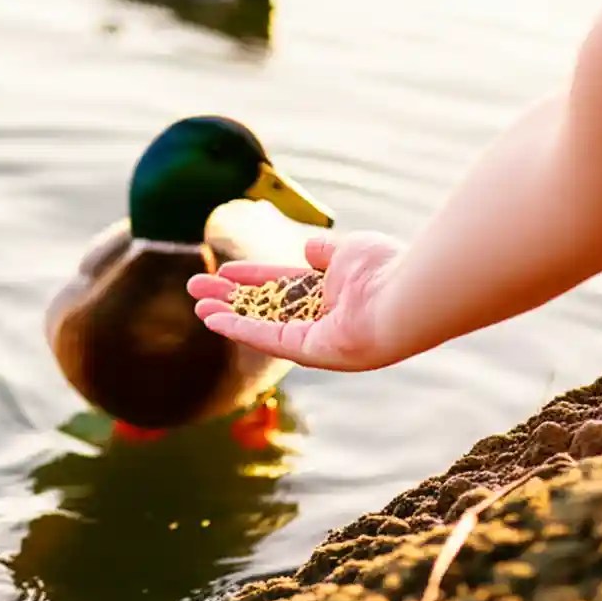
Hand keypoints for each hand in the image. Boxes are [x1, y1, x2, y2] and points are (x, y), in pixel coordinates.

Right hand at [186, 231, 404, 370]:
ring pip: (260, 325)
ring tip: (195, 304)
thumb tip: (305, 249)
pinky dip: (240, 329)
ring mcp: (314, 339)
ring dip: (226, 316)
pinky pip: (267, 339)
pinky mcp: (309, 351)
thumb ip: (324, 252)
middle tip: (195, 288)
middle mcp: (320, 321)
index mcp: (331, 297)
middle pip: (265, 307)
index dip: (252, 277)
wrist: (406, 296)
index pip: (282, 286)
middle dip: (229, 297)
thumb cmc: (385, 270)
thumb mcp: (348, 252)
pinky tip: (212, 320)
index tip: (224, 270)